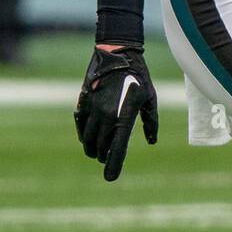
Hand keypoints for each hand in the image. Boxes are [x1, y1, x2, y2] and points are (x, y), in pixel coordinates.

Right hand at [74, 45, 157, 180]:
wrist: (117, 53)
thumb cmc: (139, 76)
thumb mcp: (150, 98)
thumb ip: (151, 122)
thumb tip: (151, 141)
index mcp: (125, 116)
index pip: (117, 148)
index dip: (113, 164)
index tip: (110, 178)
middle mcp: (107, 115)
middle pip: (101, 146)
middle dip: (103, 155)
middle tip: (106, 159)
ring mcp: (93, 108)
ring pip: (87, 138)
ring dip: (91, 148)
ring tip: (95, 152)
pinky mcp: (84, 101)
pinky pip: (80, 124)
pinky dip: (83, 133)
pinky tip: (86, 137)